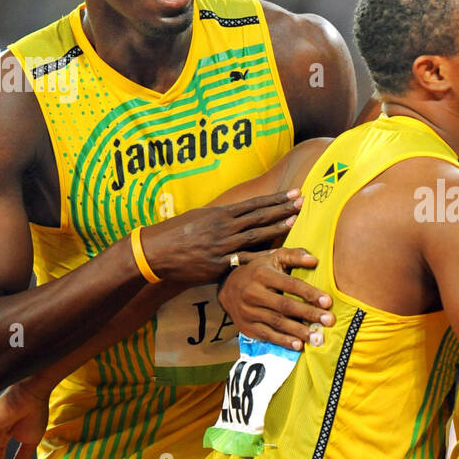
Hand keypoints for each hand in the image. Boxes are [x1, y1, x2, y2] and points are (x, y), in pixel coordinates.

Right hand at [138, 191, 303, 284]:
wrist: (156, 251)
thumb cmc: (177, 233)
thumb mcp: (200, 217)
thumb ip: (222, 216)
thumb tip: (240, 212)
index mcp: (220, 214)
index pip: (254, 204)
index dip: (275, 199)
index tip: (293, 193)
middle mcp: (223, 227)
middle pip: (259, 217)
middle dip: (282, 209)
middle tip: (302, 202)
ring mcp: (222, 246)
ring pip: (255, 236)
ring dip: (276, 228)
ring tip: (294, 221)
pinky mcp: (218, 264)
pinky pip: (244, 260)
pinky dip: (261, 258)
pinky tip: (277, 256)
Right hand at [218, 247, 333, 349]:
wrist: (228, 287)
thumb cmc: (259, 271)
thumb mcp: (273, 258)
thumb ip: (294, 256)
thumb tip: (314, 260)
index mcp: (262, 275)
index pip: (290, 284)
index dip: (309, 293)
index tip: (327, 302)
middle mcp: (253, 293)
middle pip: (285, 305)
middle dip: (309, 314)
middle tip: (329, 321)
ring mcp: (248, 312)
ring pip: (277, 322)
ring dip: (299, 331)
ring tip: (318, 338)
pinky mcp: (247, 327)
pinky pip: (267, 335)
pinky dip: (283, 341)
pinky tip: (298, 345)